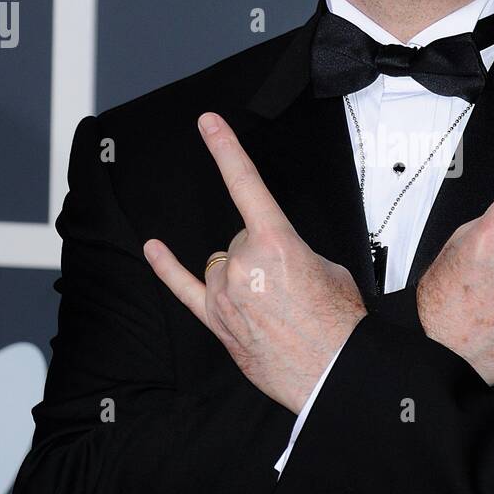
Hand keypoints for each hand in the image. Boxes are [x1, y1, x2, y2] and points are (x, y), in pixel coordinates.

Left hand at [143, 112, 365, 413]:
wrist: (335, 371)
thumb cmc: (339, 323)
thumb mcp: (327, 268)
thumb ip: (291, 251)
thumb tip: (275, 259)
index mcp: (276, 244)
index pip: (245, 184)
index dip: (225, 149)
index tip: (208, 123)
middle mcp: (242, 265)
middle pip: (240, 237)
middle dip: (262, 252)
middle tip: (292, 284)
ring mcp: (225, 294)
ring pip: (223, 264)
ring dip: (243, 274)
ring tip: (273, 305)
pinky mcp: (217, 321)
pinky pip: (184, 288)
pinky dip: (168, 268)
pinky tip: (154, 250)